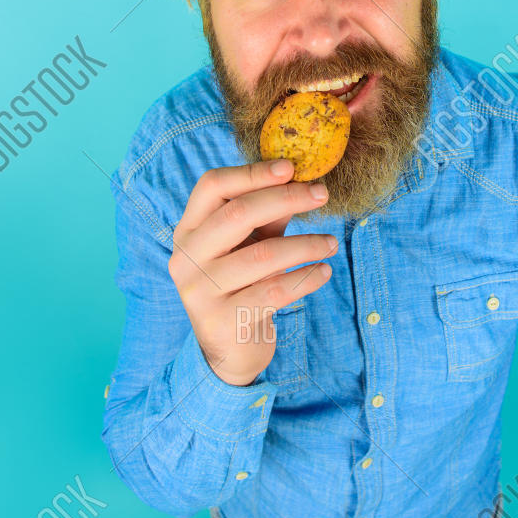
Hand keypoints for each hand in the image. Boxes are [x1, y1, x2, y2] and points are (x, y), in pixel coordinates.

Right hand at [168, 158, 337, 386]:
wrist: (230, 350)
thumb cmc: (242, 285)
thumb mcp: (250, 245)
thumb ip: (266, 216)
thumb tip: (299, 180)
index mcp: (188, 231)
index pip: (212, 186)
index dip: (252, 172)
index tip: (291, 167)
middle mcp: (186, 258)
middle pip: (237, 213)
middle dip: (286, 199)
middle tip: (322, 195)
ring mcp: (201, 291)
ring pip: (262, 256)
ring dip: (305, 244)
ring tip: (331, 243)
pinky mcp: (224, 321)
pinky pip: (274, 292)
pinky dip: (304, 278)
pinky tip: (323, 272)